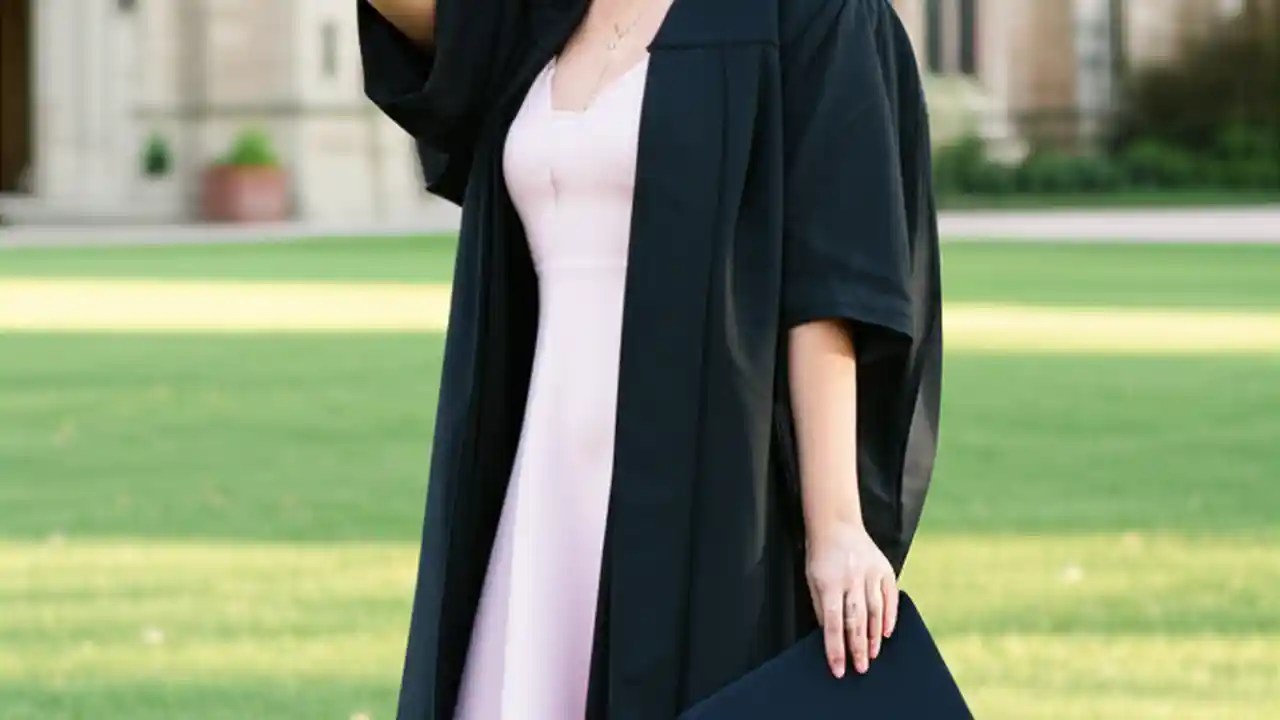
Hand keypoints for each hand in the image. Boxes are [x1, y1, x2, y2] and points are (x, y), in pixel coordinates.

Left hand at [804, 522, 898, 677]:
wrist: (836, 524)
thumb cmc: (821, 555)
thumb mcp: (813, 580)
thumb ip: (822, 607)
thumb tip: (831, 636)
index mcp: (829, 582)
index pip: (833, 623)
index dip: (835, 648)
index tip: (838, 669)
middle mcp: (851, 578)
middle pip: (856, 620)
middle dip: (858, 648)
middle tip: (860, 669)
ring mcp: (870, 573)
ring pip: (875, 611)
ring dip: (875, 637)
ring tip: (873, 655)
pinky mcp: (885, 569)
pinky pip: (890, 597)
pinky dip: (890, 617)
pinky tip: (887, 633)